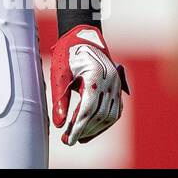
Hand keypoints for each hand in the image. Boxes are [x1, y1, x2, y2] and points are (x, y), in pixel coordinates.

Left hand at [49, 26, 128, 145]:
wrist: (83, 36)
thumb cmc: (68, 53)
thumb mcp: (59, 74)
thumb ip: (59, 99)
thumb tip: (59, 124)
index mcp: (95, 75)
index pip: (87, 109)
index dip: (78, 127)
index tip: (68, 140)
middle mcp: (110, 81)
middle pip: (98, 115)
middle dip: (84, 130)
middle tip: (68, 140)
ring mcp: (116, 84)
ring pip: (109, 115)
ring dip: (95, 129)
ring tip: (79, 137)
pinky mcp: (118, 87)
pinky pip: (115, 110)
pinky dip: (104, 122)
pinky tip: (91, 128)